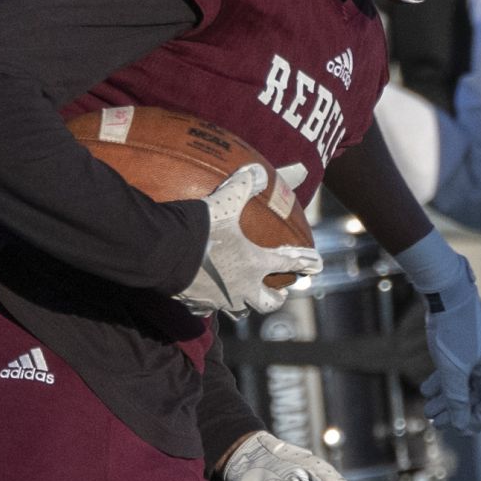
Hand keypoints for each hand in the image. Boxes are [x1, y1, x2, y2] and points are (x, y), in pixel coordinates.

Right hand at [174, 163, 321, 316]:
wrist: (163, 254)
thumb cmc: (199, 229)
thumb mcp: (224, 202)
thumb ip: (243, 185)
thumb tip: (258, 169)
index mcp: (255, 263)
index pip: (287, 263)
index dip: (305, 262)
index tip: (317, 265)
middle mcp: (242, 287)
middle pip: (267, 302)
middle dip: (276, 298)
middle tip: (279, 293)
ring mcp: (220, 301)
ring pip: (240, 311)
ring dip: (246, 305)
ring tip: (244, 299)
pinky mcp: (197, 306)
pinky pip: (209, 310)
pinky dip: (211, 304)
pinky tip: (207, 300)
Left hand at [395, 227, 480, 432]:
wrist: (446, 292)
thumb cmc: (453, 331)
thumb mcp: (453, 371)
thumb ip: (456, 400)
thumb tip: (461, 426)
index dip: (477, 419)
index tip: (460, 431)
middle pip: (474, 395)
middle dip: (455, 411)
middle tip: (437, 422)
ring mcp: (474, 351)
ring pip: (462, 382)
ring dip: (446, 397)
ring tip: (428, 409)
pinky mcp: (462, 342)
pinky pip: (455, 368)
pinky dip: (442, 380)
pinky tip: (426, 389)